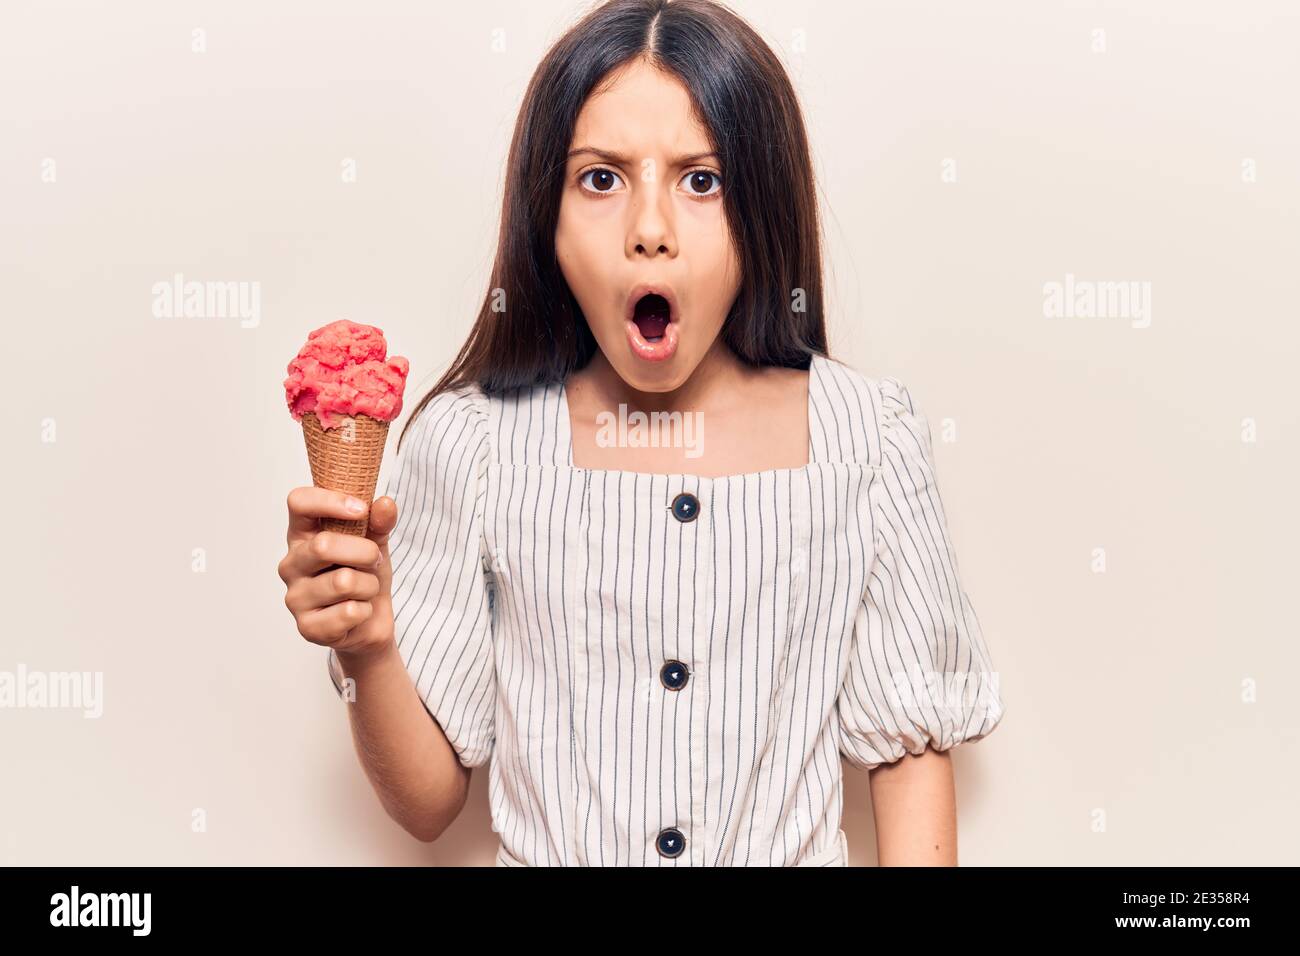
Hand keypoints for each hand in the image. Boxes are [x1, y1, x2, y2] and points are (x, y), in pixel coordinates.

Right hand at [278, 488, 399, 660]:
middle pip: (323, 545)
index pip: (298, 503)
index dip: (330, 501)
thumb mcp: (376, 543)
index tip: (361, 510)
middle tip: (375, 560)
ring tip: (365, 590)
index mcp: (302, 536)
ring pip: (342, 581)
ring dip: (369, 585)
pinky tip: (358, 613)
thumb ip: (380, 522)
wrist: (370, 623)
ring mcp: (295, 597)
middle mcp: (291, 564)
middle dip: (365, 553)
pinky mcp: (307, 627)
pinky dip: (365, 611)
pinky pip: (348, 612)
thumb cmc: (364, 577)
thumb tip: (384, 504)